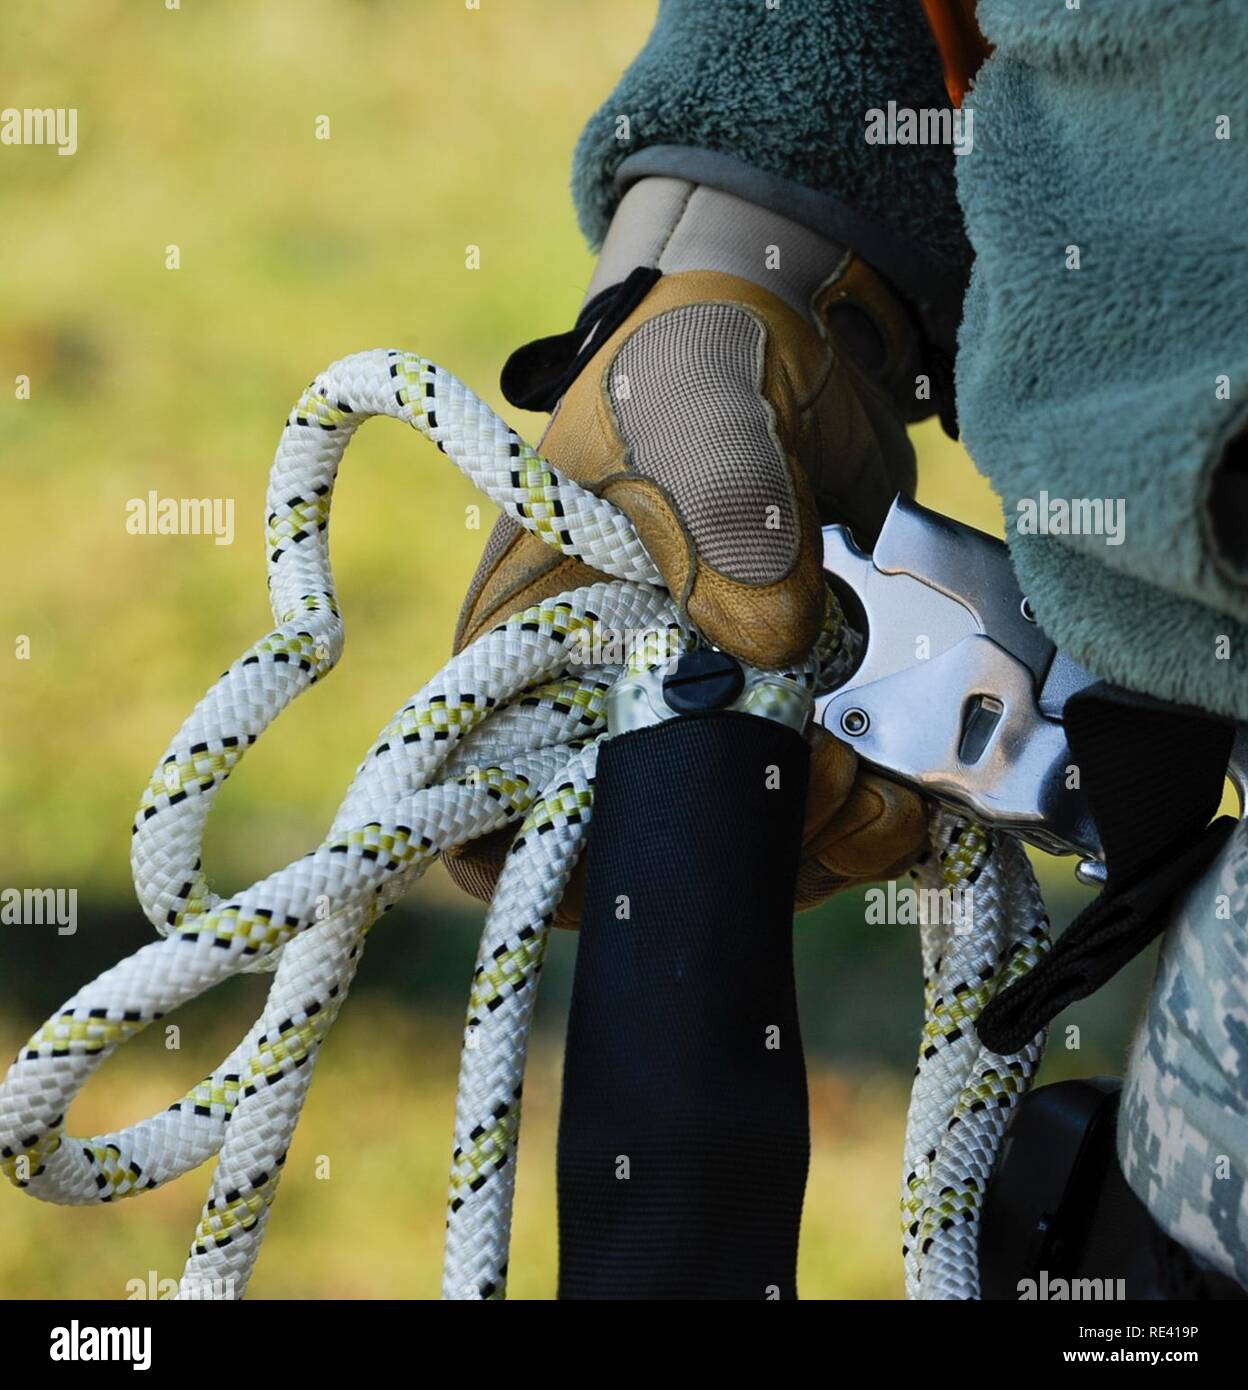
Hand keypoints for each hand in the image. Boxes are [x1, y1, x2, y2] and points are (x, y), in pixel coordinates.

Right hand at [447, 185, 929, 917]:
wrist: (797, 333)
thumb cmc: (699, 358)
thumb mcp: (694, 414)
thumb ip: (722, 516)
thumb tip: (776, 652)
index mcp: (529, 645)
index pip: (496, 807)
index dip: (570, 856)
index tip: (679, 828)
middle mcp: (603, 697)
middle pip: (642, 842)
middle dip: (735, 842)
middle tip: (824, 775)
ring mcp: (699, 708)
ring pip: (736, 835)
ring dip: (815, 838)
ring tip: (882, 787)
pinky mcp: (781, 706)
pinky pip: (810, 802)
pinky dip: (864, 815)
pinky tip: (911, 789)